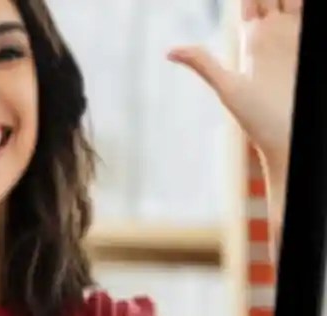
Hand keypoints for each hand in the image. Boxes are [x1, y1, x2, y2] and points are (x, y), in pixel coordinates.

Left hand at [168, 0, 301, 172]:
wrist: (290, 137)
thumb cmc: (258, 118)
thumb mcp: (228, 87)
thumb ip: (203, 64)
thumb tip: (168, 51)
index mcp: (254, 40)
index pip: (252, 1)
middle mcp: (278, 35)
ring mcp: (298, 38)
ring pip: (294, 1)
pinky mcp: (312, 46)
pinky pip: (310, 15)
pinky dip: (304, 4)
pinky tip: (297, 1)